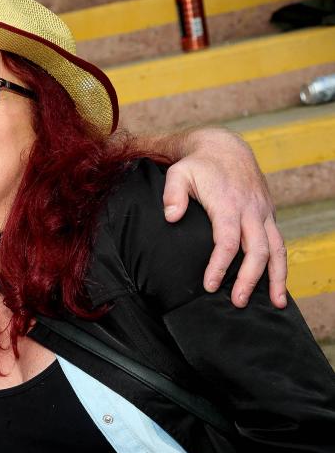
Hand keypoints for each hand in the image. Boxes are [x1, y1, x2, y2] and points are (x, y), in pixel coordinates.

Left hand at [161, 127, 286, 308]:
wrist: (225, 148)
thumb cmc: (197, 165)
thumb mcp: (177, 173)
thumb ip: (172, 194)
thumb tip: (171, 217)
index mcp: (228, 203)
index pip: (227, 240)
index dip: (220, 264)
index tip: (210, 285)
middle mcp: (251, 210)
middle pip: (257, 250)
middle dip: (250, 278)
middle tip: (238, 302)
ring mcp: (263, 213)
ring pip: (277, 249)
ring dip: (277, 278)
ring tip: (277, 304)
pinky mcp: (268, 216)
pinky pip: (279, 244)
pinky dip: (281, 266)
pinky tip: (280, 286)